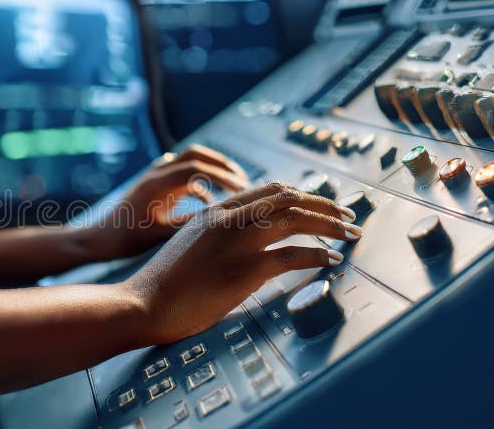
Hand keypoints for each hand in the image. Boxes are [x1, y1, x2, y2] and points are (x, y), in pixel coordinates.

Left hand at [87, 144, 250, 259]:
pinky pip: (183, 174)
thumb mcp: (159, 234)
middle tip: (243, 181)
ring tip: (233, 186)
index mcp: (156, 183)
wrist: (100, 238)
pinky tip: (210, 201)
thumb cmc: (125, 239)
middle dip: (222, 164)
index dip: (222, 175)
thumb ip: (187, 224)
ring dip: (213, 169)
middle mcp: (156, 174)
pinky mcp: (157, 184)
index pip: (196, 168)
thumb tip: (220, 219)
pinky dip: (200, 181)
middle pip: (196, 154)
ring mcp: (156, 176)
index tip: (241, 188)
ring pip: (190, 160)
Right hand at [120, 183, 360, 343]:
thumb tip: (251, 238)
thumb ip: (219, 233)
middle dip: (325, 204)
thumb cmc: (166, 282)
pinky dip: (317, 255)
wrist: (143, 303)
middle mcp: (228, 219)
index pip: (271, 190)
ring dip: (330, 225)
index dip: (304, 195)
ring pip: (296, 220)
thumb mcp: (192, 243)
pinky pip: (292, 256)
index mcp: (216, 211)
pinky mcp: (244, 271)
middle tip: (348, 216)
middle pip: (289, 198)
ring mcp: (236, 243)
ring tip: (349, 234)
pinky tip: (330, 260)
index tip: (323, 205)